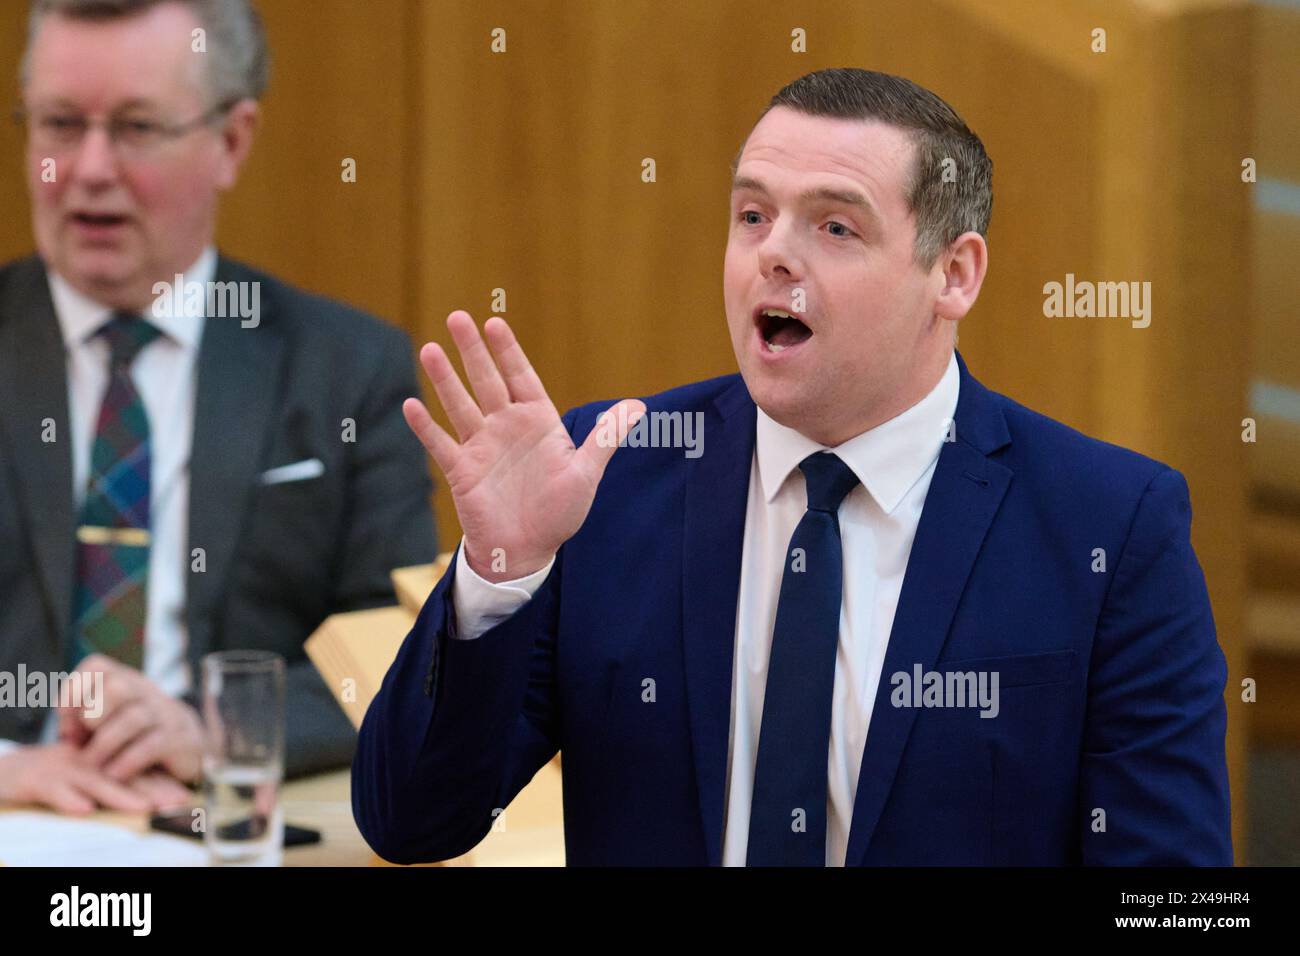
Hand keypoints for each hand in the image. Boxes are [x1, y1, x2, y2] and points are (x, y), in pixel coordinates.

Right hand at [0, 742, 190, 814]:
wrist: (11, 771)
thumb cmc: (55, 777)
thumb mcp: (88, 779)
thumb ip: (116, 786)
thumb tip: (153, 802)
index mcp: (104, 762)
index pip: (138, 771)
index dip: (162, 783)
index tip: (184, 797)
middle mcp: (90, 763)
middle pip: (124, 775)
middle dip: (152, 790)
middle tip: (176, 802)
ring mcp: (65, 770)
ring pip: (95, 782)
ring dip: (119, 796)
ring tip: (143, 808)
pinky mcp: (39, 781)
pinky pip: (55, 791)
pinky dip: (69, 800)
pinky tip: (84, 810)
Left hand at [57, 655, 203, 783]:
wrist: (186, 746)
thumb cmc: (134, 734)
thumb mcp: (107, 721)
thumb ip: (82, 724)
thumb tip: (66, 735)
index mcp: (124, 680)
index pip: (96, 667)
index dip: (73, 693)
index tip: (66, 725)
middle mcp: (146, 691)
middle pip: (118, 688)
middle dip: (94, 715)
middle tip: (82, 742)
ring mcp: (165, 714)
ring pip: (133, 719)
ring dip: (104, 745)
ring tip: (92, 765)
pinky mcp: (178, 739)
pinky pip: (150, 746)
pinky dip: (126, 762)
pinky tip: (113, 775)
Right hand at [403, 311, 644, 583]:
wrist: (527, 551)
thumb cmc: (559, 512)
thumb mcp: (585, 473)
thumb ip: (606, 438)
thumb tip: (640, 406)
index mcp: (537, 421)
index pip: (520, 377)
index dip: (507, 351)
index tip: (494, 323)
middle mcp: (505, 427)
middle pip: (487, 381)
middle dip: (472, 351)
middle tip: (457, 318)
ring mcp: (481, 447)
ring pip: (460, 405)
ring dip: (444, 380)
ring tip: (429, 350)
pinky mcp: (461, 472)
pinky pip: (441, 444)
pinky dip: (425, 427)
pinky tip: (411, 405)